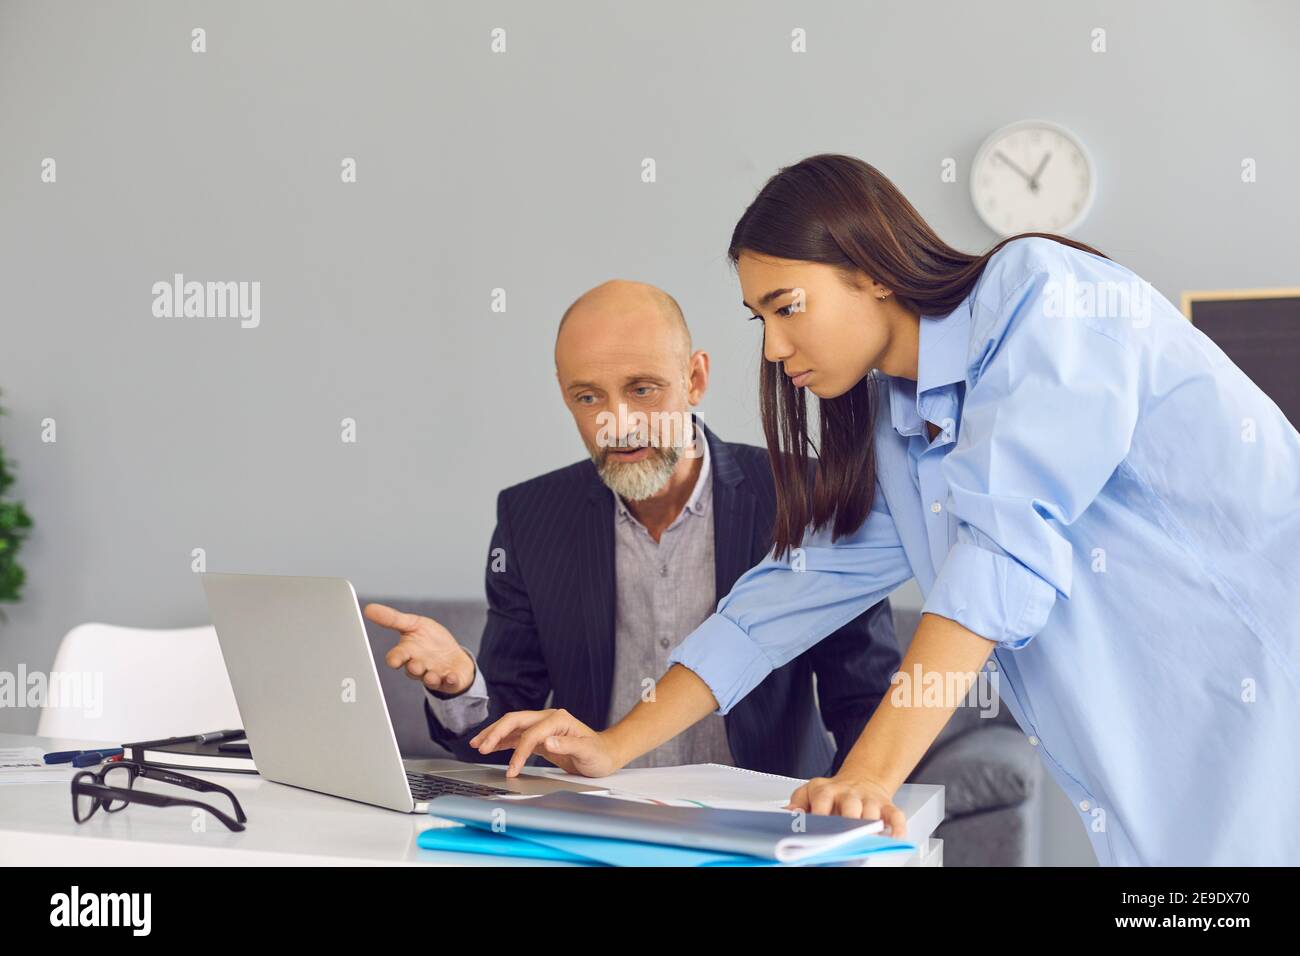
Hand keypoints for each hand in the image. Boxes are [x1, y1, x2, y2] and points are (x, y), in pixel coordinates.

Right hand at [363, 602, 475, 695]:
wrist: (453, 656)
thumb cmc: (429, 640)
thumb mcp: (413, 624)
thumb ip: (392, 618)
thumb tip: (368, 608)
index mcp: (408, 652)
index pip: (396, 657)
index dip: (394, 659)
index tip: (393, 660)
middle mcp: (419, 666)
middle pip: (412, 670)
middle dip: (413, 668)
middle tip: (415, 665)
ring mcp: (434, 675)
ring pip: (429, 679)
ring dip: (430, 677)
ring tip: (431, 675)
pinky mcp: (450, 681)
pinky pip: (450, 683)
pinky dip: (451, 681)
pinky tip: (452, 677)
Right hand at [470, 708, 624, 777]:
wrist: (605, 754)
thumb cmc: (599, 753)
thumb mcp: (587, 751)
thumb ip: (568, 745)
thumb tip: (548, 742)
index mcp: (558, 719)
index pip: (531, 733)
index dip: (519, 752)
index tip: (512, 769)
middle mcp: (547, 719)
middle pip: (515, 721)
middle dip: (496, 732)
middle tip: (480, 746)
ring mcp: (542, 727)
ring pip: (512, 726)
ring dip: (494, 734)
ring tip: (477, 744)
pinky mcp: (539, 737)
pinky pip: (516, 736)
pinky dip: (502, 741)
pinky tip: (491, 746)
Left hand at [785, 775, 906, 836]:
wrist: (861, 779)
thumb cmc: (833, 792)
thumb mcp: (810, 792)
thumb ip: (797, 802)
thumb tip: (788, 814)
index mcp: (827, 790)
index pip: (822, 799)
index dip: (819, 813)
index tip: (815, 827)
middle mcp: (849, 794)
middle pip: (850, 805)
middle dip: (847, 820)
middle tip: (841, 836)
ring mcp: (869, 800)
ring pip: (872, 811)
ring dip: (870, 825)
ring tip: (866, 839)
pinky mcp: (886, 806)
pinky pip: (895, 815)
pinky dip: (897, 827)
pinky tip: (893, 838)